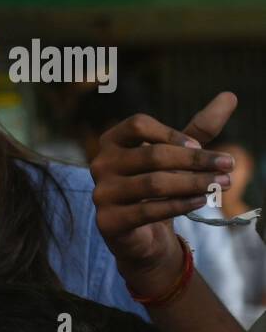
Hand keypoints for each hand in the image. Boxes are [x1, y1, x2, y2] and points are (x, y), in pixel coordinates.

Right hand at [90, 92, 237, 293]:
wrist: (141, 234)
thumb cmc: (159, 188)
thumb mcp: (179, 157)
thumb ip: (199, 129)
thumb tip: (230, 96)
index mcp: (112, 142)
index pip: (138, 125)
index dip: (170, 133)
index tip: (200, 145)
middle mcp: (101, 164)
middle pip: (151, 155)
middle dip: (195, 160)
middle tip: (229, 165)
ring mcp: (102, 194)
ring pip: (153, 183)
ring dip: (194, 183)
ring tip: (222, 184)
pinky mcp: (108, 221)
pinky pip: (148, 210)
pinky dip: (179, 205)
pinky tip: (201, 201)